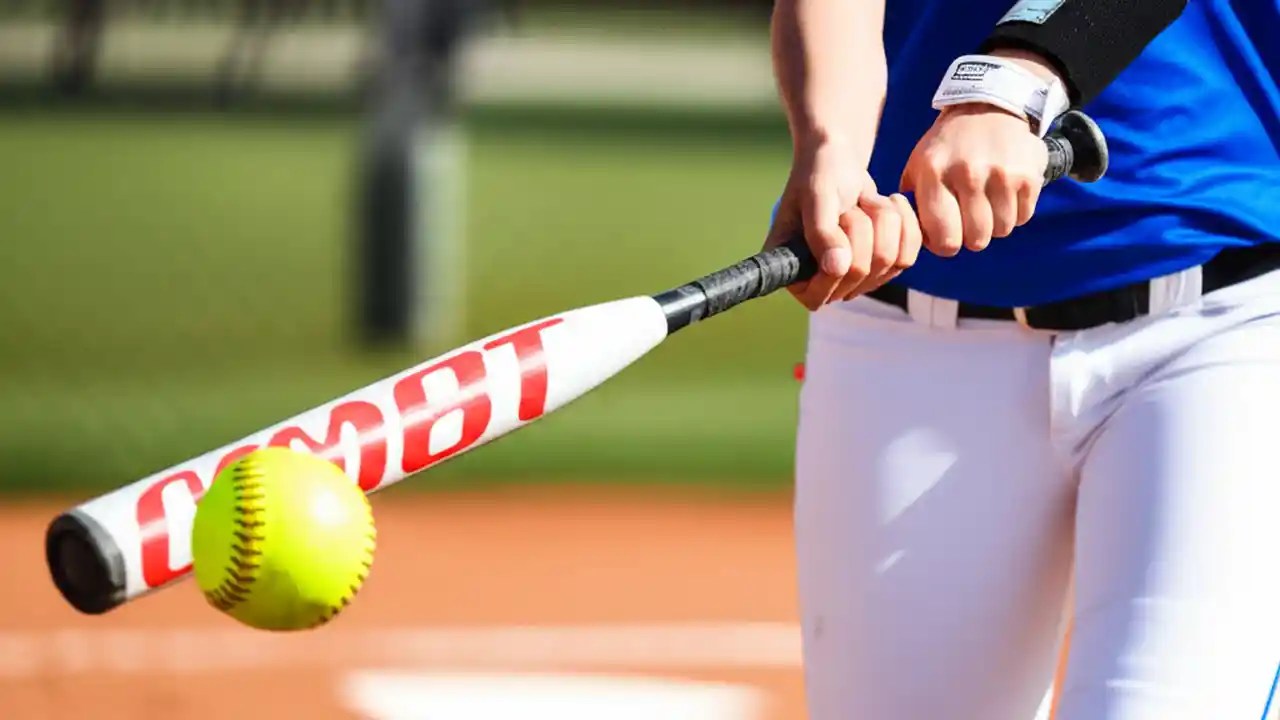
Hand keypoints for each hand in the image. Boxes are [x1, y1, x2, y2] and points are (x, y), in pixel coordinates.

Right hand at [765, 137, 922, 310]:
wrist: (840, 161)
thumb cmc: (819, 174)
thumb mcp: (816, 197)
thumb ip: (821, 233)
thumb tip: (837, 269)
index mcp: (791, 273)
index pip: (818, 297)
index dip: (835, 267)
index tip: (835, 224)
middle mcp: (821, 283)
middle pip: (859, 275)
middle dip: (861, 229)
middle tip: (846, 205)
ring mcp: (854, 278)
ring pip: (888, 264)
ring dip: (881, 220)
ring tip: (863, 202)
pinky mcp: (883, 267)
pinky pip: (907, 257)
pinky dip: (904, 223)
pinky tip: (887, 203)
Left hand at [900, 103, 1047, 256]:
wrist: (988, 107)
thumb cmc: (947, 147)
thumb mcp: (918, 166)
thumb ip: (911, 204)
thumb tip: (913, 239)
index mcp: (934, 173)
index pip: (944, 238)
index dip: (945, 244)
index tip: (947, 234)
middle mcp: (967, 173)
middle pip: (976, 239)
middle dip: (972, 237)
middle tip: (969, 221)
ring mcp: (1000, 173)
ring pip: (1001, 229)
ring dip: (995, 224)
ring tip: (987, 205)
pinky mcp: (1027, 174)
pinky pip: (1023, 216)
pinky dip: (1015, 212)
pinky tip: (1005, 195)